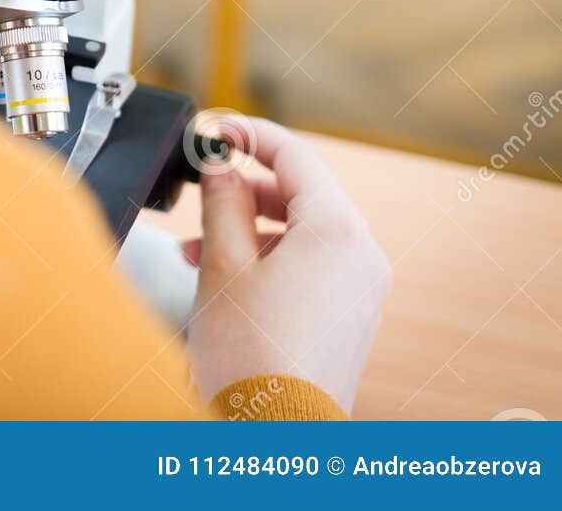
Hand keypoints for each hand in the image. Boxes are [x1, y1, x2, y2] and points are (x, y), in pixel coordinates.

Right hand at [183, 115, 391, 413]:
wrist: (276, 434)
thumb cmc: (251, 357)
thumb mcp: (222, 265)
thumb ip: (221, 202)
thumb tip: (220, 165)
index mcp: (338, 233)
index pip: (296, 156)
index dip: (250, 134)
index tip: (217, 128)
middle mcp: (362, 256)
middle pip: (302, 193)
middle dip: (244, 189)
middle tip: (200, 189)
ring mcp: (362, 289)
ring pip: (304, 231)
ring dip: (250, 227)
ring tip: (199, 248)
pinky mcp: (351, 316)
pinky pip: (313, 264)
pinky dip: (270, 257)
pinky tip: (227, 276)